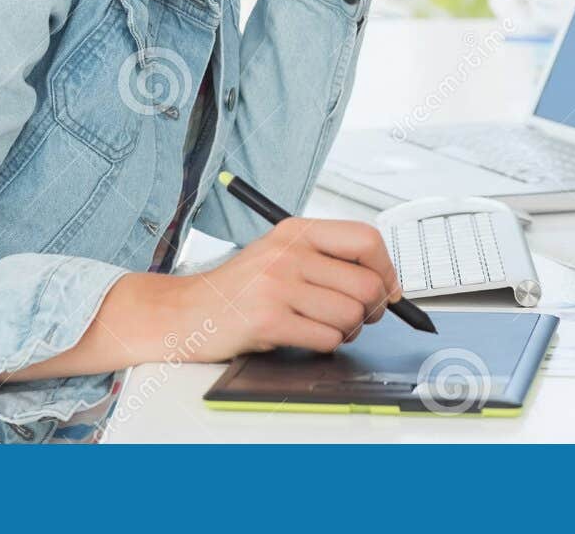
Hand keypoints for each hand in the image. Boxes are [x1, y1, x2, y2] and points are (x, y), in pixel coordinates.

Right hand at [163, 218, 402, 359]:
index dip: (387, 269)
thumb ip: (327, 259)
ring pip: (350, 315)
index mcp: (295, 230)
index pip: (366, 240)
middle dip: (371, 310)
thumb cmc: (238, 289)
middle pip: (367, 284)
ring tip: (321, 327)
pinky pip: (327, 339)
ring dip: (346, 331)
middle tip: (356, 318)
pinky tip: (303, 337)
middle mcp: (287, 252)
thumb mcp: (280, 255)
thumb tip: (386, 282)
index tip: (389, 290)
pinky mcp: (268, 320)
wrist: (185, 313)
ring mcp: (277, 285)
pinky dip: (325, 345)